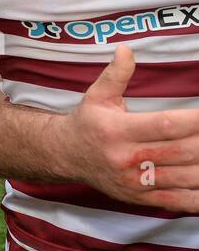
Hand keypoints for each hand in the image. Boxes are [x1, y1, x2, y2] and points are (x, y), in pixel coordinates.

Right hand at [66, 46, 198, 211]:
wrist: (65, 157)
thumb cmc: (88, 122)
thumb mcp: (97, 95)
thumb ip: (116, 74)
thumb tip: (126, 49)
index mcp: (117, 130)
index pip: (165, 125)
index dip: (194, 120)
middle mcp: (126, 158)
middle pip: (181, 151)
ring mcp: (134, 182)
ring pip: (185, 178)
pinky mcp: (140, 198)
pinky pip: (178, 201)